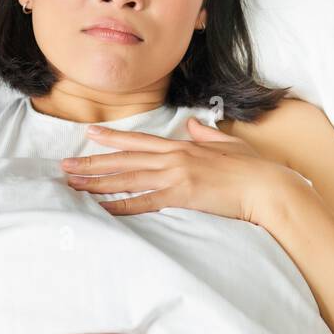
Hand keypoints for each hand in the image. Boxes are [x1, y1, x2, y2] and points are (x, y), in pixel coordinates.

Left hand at [61, 117, 293, 225]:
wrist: (269, 187)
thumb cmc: (253, 170)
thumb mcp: (228, 146)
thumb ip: (207, 135)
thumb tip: (194, 124)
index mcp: (183, 146)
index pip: (139, 141)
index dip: (112, 138)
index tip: (89, 135)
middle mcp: (174, 157)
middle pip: (124, 159)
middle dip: (92, 162)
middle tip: (64, 165)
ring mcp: (176, 175)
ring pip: (127, 178)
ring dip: (97, 182)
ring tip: (72, 185)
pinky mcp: (182, 194)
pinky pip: (144, 201)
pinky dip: (120, 206)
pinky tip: (101, 209)